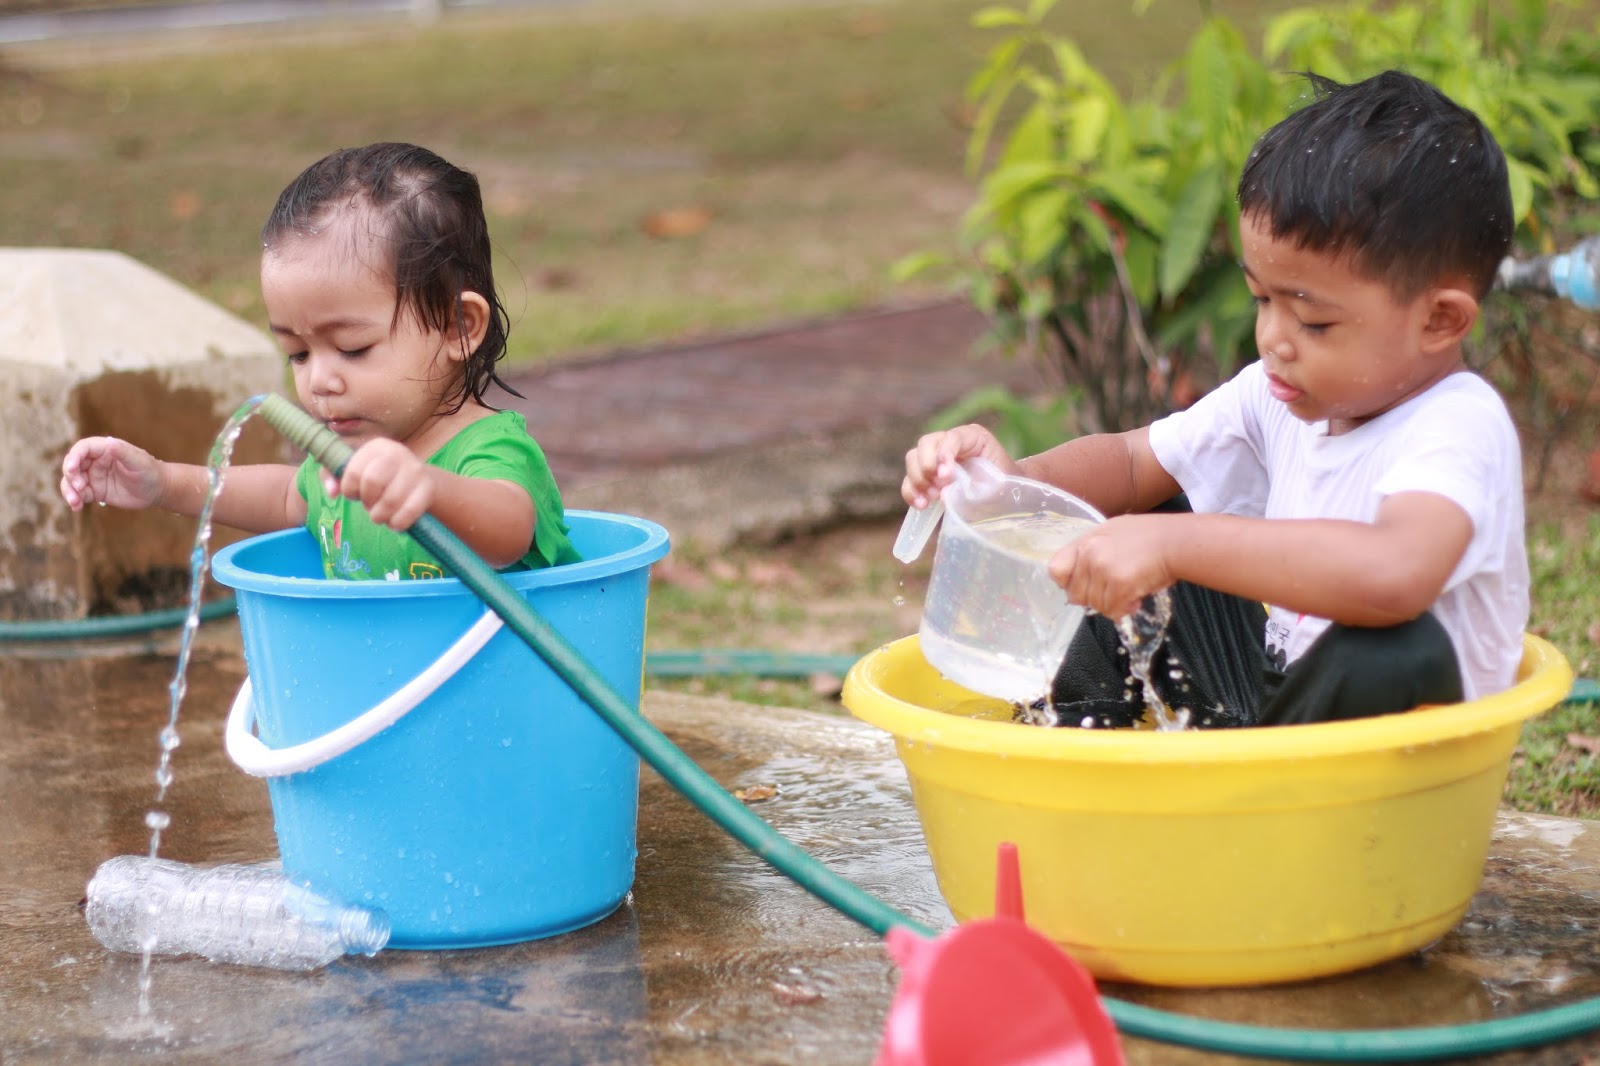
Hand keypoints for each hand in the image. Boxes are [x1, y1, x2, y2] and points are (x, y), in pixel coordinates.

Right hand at [59, 437, 163, 511]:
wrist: (157, 490)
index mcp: (105, 449)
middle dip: (70, 475)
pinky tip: (76, 507)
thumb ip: (123, 452)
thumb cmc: (150, 471)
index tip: (72, 468)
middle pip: (72, 465)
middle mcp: (95, 461)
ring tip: (75, 501)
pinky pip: (79, 495)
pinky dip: (74, 500)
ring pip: (71, 481)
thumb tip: (109, 442)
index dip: (74, 457)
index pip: (83, 448)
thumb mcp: (139, 462)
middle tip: (79, 487)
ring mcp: (93, 476)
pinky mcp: (95, 491)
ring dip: (68, 490)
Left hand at [327, 438, 434, 529]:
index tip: (355, 494)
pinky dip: (396, 524)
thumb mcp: (354, 471)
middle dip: (366, 501)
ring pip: (390, 501)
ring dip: (379, 516)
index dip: (350, 490)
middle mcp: (397, 452)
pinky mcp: (428, 488)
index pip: (353, 472)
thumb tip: (332, 492)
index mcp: (376, 446)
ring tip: (380, 515)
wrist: (418, 481)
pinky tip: (394, 522)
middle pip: (372, 482)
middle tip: (370, 505)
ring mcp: (415, 470)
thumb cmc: (378, 477)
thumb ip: (333, 477)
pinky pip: (408, 513)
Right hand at [902, 424, 1015, 507]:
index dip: (944, 454)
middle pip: (926, 444)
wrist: (1004, 500)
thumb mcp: (993, 487)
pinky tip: (922, 505)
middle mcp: (951, 443)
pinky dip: (911, 492)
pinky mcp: (927, 476)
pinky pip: (909, 480)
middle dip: (927, 466)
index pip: (952, 437)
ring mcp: (936, 458)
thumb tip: (943, 494)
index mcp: (973, 437)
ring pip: (913, 458)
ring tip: (933, 497)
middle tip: (939, 486)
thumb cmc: (1003, 490)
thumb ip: (969, 488)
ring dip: (918, 479)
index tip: (945, 476)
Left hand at [1047, 514, 1176, 619]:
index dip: (1068, 582)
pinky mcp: (1119, 585)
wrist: (1177, 541)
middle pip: (1075, 594)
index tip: (1086, 584)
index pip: (1056, 570)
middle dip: (1094, 598)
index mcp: (1086, 541)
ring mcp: (1103, 569)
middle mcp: (1089, 554)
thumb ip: (1092, 553)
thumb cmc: (1150, 537)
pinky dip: (1123, 610)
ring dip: (1112, 604)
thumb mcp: (1113, 532)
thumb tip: (1079, 583)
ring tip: (1130, 592)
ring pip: (1094, 605)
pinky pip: (1112, 611)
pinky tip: (1136, 597)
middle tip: (1114, 591)